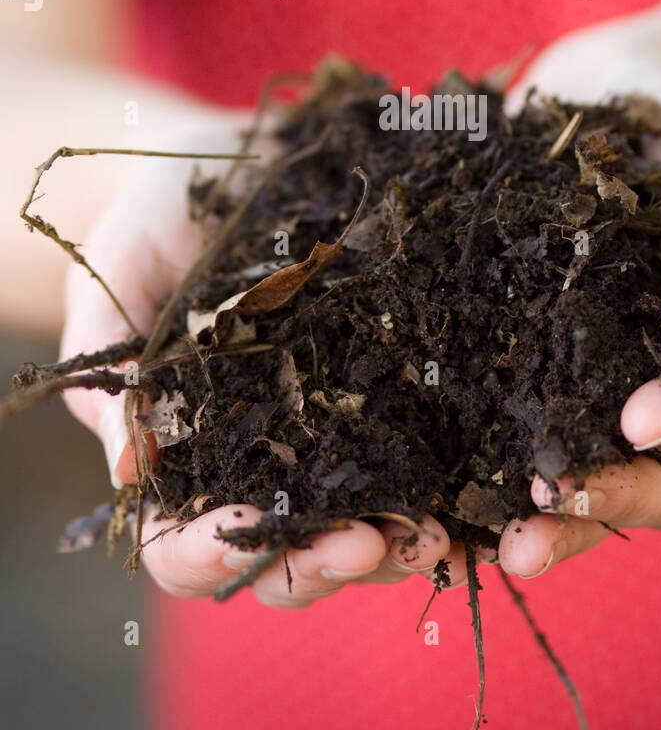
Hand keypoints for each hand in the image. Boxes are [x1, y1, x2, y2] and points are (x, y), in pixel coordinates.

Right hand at [60, 117, 463, 607]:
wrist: (224, 164)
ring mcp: (329, 436)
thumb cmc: (147, 224)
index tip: (235, 536)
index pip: (179, 546)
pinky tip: (479, 481)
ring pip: (360, 525)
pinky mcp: (389, 391)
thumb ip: (116, 375)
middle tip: (361, 546)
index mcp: (179, 459)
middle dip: (318, 566)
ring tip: (433, 530)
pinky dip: (450, 480)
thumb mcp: (113, 283)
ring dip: (396, 544)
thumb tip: (129, 472)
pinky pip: (422, 453)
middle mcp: (260, 465)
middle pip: (282, 556)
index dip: (204, 557)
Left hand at [497, 21, 660, 579]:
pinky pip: (516, 443)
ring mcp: (604, 392)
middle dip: (616, 500)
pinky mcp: (533, 379)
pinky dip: (486, 486)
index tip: (640, 419)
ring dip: (555, 523)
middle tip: (551, 504)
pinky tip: (441, 507)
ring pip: (598, 482)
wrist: (611, 95)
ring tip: (503, 544)